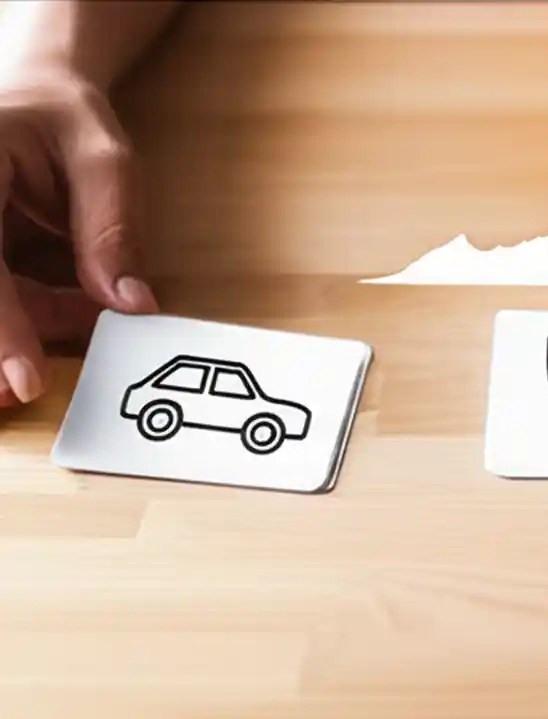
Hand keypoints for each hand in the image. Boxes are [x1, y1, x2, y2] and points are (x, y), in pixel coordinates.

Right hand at [0, 71, 155, 406]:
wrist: (35, 93)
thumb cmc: (64, 117)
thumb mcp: (103, 159)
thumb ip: (112, 229)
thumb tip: (129, 303)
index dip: (0, 325)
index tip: (24, 378)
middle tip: (25, 390)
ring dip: (14, 328)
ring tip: (63, 340)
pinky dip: (17, 318)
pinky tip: (56, 324)